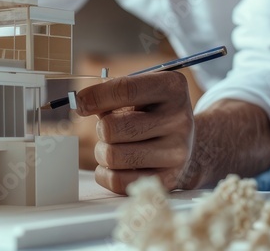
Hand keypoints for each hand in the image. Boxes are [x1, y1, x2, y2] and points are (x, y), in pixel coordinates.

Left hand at [74, 71, 194, 193]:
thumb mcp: (141, 92)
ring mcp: (176, 152)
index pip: (125, 90)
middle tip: (107, 128)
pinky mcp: (168, 180)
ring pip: (112, 156)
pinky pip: (117, 181)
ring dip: (102, 151)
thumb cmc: (154, 112)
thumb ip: (112, 93)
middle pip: (112, 128)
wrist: (189, 143)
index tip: (79, 103)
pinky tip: (116, 165)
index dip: (95, 96)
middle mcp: (178, 119)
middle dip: (101, 128)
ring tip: (113, 146)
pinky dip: (106, 173)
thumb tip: (81, 103)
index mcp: (172, 88)